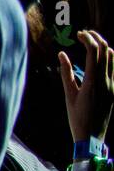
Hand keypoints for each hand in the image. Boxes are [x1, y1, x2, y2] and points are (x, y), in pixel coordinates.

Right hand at [59, 30, 113, 144]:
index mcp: (93, 81)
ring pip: (112, 58)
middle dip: (95, 38)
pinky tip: (95, 58)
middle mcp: (106, 81)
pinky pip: (112, 68)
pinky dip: (105, 58)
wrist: (92, 137)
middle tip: (84, 33)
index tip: (78, 34)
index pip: (94, 52)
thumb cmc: (77, 117)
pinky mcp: (113, 90)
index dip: (87, 39)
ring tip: (90, 42)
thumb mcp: (69, 95)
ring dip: (102, 47)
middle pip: (105, 51)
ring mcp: (111, 85)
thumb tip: (62, 54)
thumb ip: (66, 73)